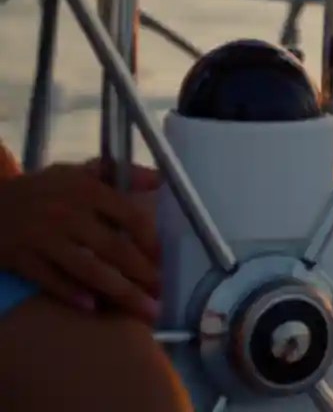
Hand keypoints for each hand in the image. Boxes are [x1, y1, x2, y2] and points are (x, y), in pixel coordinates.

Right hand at [0, 159, 161, 322]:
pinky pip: (51, 280)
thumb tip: (160, 179)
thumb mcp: (77, 173)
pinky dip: (72, 293)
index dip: (151, 243)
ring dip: (120, 292)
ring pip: (88, 269)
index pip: (131, 218)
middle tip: (161, 296)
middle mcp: (68, 213)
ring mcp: (43, 236)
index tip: (162, 262)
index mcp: (87, 190)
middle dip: (143, 275)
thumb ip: (120, 173)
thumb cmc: (41, 190)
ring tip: (144, 310)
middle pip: (115, 248)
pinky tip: (93, 308)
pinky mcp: (20, 257)